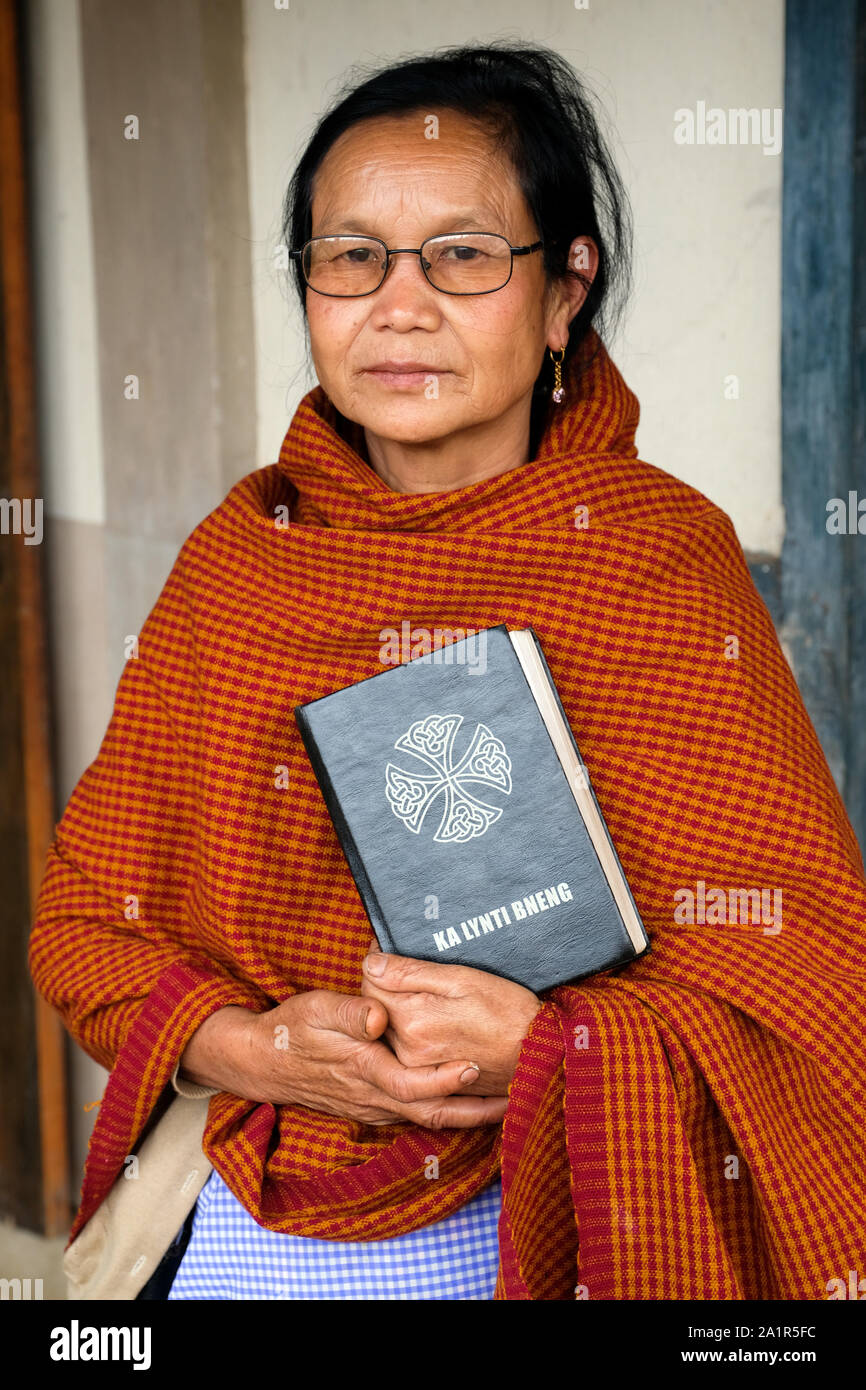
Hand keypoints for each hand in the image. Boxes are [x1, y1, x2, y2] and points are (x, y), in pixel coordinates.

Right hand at [179, 995, 508, 1128]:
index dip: (446, 1080)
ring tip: (505, 1102)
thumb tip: (379, 1017)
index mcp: (363, 1070)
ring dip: (466, 1115)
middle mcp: (372, 1096)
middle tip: (515, 1097)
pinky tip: (466, 1102)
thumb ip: (349, 1012)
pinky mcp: (372, 1107)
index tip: (476, 1067)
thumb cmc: (291, 1028)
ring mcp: (372, 1107)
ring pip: (426, 1118)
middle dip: (475, 1111)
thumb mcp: (315, 1008)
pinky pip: (414, 1115)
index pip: (413, 1085)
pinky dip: (444, 1112)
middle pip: (432, 1113)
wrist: (261, 1062)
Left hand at [360, 946, 541, 1094]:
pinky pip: (405, 1052)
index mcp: (412, 1019)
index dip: (378, 963)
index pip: (369, 986)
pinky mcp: (430, 1081)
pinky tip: (432, 1022)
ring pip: (389, 1031)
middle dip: (386, 987)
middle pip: (376, 1010)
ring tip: (425, 996)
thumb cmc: (508, 1013)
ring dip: (397, 1011)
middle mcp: (407, 1049)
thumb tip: (371, 962)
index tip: (391, 949)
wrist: (538, 1057)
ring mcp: (418, 1069)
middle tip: (412, 970)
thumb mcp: (462, 979)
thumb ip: (411, 972)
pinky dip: (409, 1034)